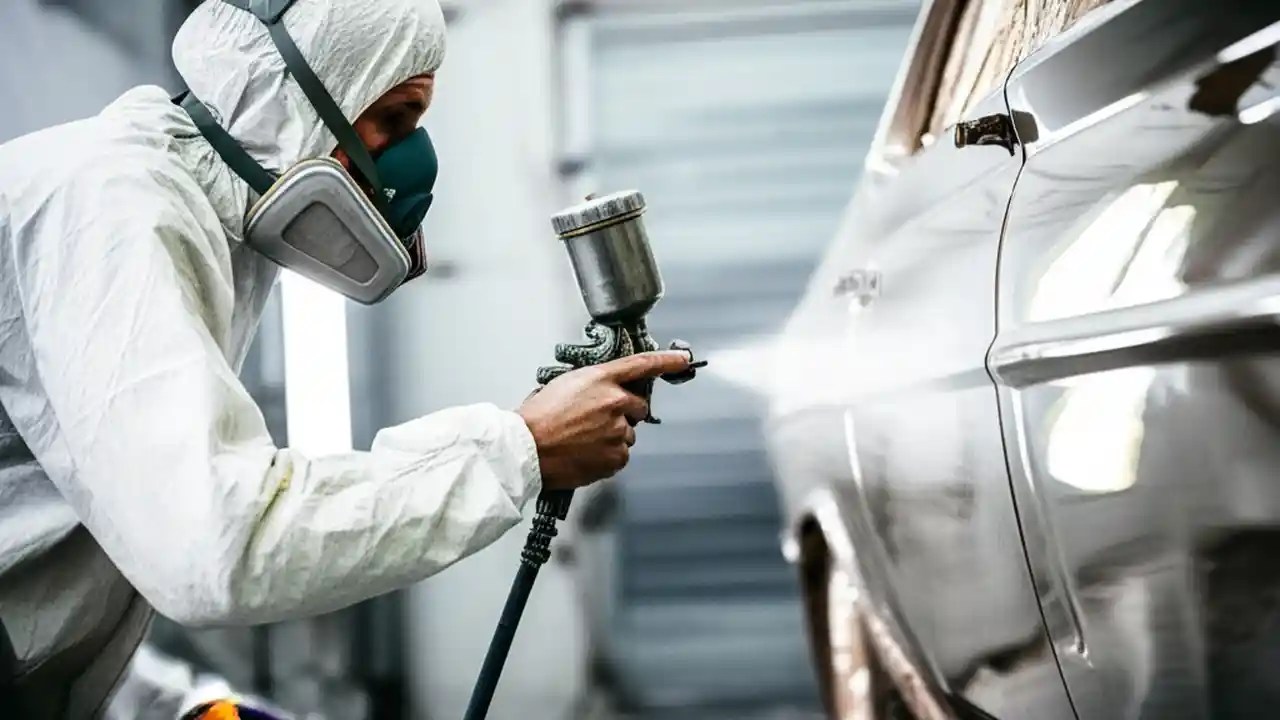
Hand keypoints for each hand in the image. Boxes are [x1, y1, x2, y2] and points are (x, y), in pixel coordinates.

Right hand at [517, 351, 690, 489]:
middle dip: (624, 414)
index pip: (643, 364)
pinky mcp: (616, 456)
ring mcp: (618, 430)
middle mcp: (615, 401)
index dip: (667, 361)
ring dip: (612, 437)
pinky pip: (620, 456)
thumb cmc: (537, 418)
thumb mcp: (564, 385)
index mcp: (601, 378)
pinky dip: (607, 458)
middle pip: (638, 407)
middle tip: (595, 423)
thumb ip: (593, 385)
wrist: (526, 448)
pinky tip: (585, 454)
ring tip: (582, 441)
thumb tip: (604, 394)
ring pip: (628, 434)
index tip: (682, 360)